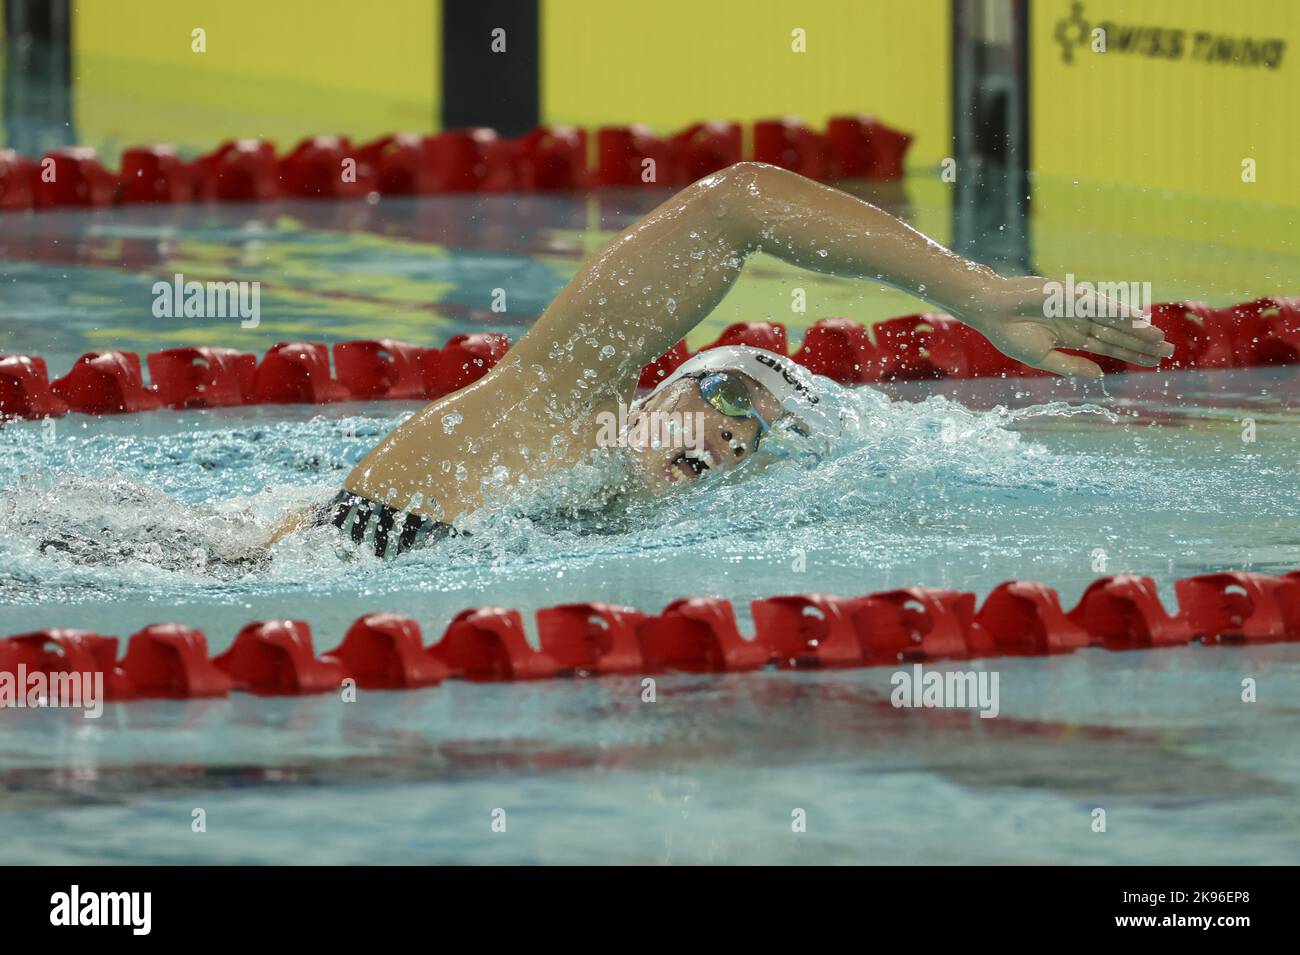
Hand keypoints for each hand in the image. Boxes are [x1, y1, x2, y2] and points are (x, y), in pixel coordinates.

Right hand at [952, 276, 1173, 377]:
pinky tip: (1139, 319)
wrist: (991, 311)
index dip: (1131, 355)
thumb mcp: (1041, 358)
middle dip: (1142, 344)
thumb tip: (1100, 375)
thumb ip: (1070, 366)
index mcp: (1072, 337)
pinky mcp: (1073, 296)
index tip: (1153, 363)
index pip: (1108, 347)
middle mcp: (1080, 321)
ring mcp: (1078, 308)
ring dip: (1137, 329)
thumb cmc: (1009, 334)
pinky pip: (1101, 305)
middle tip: (1169, 352)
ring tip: (1161, 339)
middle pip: (1118, 334)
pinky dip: (1120, 312)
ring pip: (1115, 321)